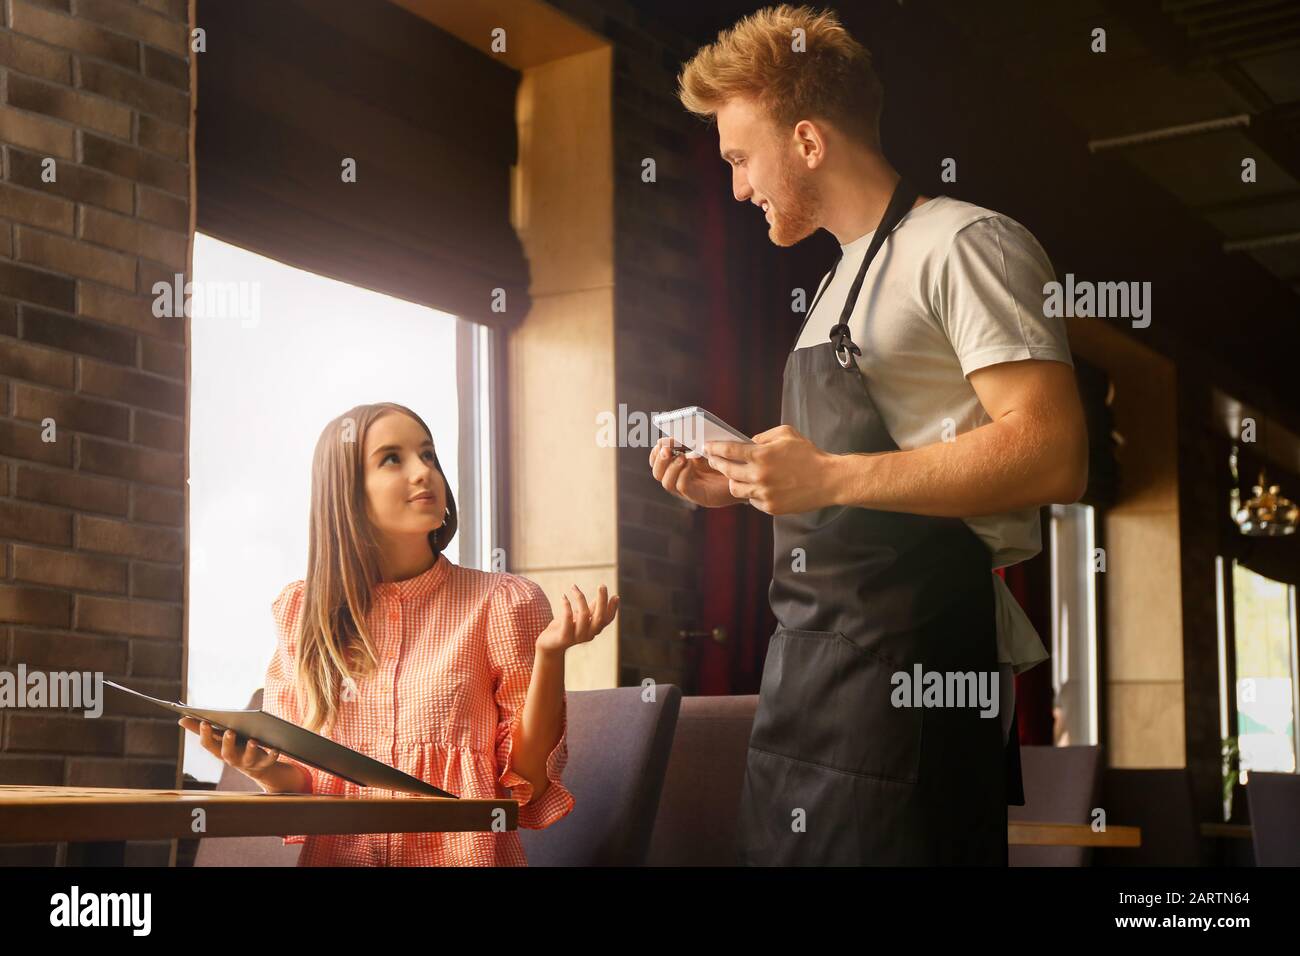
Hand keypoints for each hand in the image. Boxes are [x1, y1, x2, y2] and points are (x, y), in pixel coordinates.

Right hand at [179, 717, 283, 787]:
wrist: (258, 768)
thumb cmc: (235, 747)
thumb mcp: (220, 739)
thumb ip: (202, 729)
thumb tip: (181, 719)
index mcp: (220, 751)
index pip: (208, 745)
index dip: (205, 734)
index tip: (204, 722)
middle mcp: (233, 759)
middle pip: (227, 753)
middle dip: (227, 742)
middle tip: (229, 731)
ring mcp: (248, 762)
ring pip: (248, 758)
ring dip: (249, 750)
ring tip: (252, 740)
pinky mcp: (264, 764)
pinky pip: (269, 761)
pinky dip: (272, 755)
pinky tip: (276, 747)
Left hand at [535, 584, 619, 655]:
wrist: (548, 645)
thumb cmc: (564, 628)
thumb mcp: (579, 618)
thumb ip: (590, 610)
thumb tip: (602, 597)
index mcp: (594, 629)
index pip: (607, 619)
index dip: (613, 608)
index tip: (615, 596)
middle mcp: (588, 634)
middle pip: (599, 617)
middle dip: (602, 600)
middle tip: (602, 585)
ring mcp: (577, 636)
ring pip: (584, 615)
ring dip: (580, 598)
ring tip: (574, 587)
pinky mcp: (564, 637)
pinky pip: (567, 618)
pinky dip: (566, 605)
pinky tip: (563, 596)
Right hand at [648, 437, 742, 507]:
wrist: (747, 474)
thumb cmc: (727, 458)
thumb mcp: (707, 447)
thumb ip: (691, 442)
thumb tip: (673, 436)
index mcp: (678, 464)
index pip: (657, 460)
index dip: (657, 450)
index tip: (663, 440)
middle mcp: (679, 477)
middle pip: (657, 472)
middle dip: (660, 459)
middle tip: (667, 449)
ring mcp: (688, 488)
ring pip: (666, 482)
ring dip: (671, 468)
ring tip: (682, 457)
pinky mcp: (698, 496)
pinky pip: (681, 487)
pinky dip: (683, 474)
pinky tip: (690, 464)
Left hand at [702, 424, 840, 514]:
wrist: (828, 480)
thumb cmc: (808, 454)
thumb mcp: (786, 434)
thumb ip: (763, 436)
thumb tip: (748, 442)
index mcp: (761, 455)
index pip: (728, 451)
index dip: (714, 448)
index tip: (707, 447)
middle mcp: (759, 475)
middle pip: (727, 471)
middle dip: (717, 463)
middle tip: (714, 460)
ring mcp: (764, 493)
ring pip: (735, 489)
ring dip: (732, 481)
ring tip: (735, 476)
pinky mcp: (770, 507)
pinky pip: (751, 500)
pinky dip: (751, 493)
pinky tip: (756, 486)